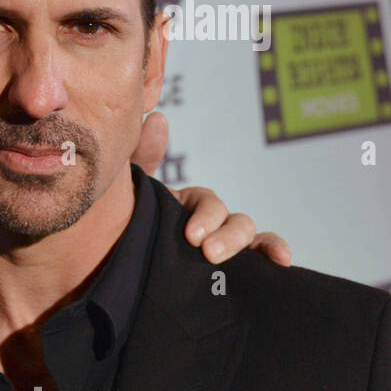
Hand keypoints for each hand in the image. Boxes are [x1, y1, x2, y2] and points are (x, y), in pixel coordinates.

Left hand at [132, 110, 291, 266]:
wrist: (107, 271)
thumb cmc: (124, 223)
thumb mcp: (128, 192)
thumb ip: (141, 156)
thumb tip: (158, 119)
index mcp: (187, 205)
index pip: (208, 203)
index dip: (206, 216)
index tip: (192, 236)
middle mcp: (209, 223)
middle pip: (234, 221)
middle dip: (226, 236)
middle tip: (206, 252)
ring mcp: (220, 244)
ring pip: (246, 236)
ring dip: (241, 244)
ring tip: (223, 261)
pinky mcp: (228, 268)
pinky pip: (257, 257)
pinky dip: (274, 251)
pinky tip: (282, 260)